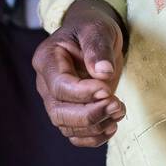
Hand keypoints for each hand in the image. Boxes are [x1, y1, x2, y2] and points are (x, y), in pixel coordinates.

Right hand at [32, 0, 126, 147]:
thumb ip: (97, 47)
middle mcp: (46, 84)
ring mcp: (55, 100)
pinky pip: (75, 134)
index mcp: (46, 59)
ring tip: (120, 111)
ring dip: (95, 126)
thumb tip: (103, 73)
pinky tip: (112, 127)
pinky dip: (93, 137)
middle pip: (59, 112)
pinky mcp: (69, 111)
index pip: (59, 86)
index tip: (107, 90)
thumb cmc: (92, 27)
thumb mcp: (96, 28)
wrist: (92, 35)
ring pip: (67, 126)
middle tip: (117, 105)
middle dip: (90, 114)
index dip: (83, 93)